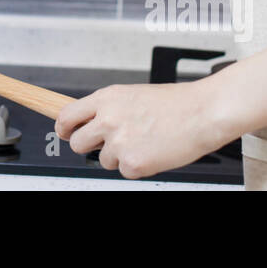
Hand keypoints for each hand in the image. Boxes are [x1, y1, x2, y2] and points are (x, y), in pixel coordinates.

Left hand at [54, 78, 232, 177]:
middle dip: (88, 146)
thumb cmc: (175, 103)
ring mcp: (119, 142)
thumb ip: (108, 108)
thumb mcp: (132, 95)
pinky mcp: (133, 163)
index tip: (65, 132)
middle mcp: (107, 119)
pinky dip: (138, 167)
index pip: (67, 116)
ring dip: (119, 156)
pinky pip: (124, 172)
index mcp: (106, 99)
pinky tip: (153, 152)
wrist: (202, 112)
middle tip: (108, 143)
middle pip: (76, 143)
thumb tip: (90, 122)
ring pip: (102, 160)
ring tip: (143, 142)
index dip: (64, 128)